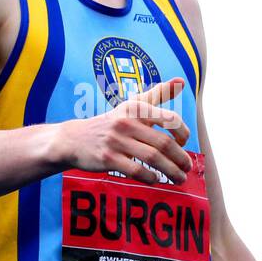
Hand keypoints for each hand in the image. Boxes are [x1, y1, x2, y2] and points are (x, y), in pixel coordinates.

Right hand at [59, 76, 193, 184]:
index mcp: (136, 108)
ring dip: (170, 171)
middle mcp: (126, 122)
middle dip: (180, 158)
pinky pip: (136, 170)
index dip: (183, 133)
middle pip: (163, 143)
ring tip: (179, 178)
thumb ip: (157, 94)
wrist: (74, 139)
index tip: (184, 143)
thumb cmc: (111, 123)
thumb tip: (181, 81)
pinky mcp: (108, 158)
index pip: (169, 119)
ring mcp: (116, 141)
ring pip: (153, 158)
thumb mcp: (132, 105)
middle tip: (187, 167)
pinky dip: (150, 177)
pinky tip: (156, 179)